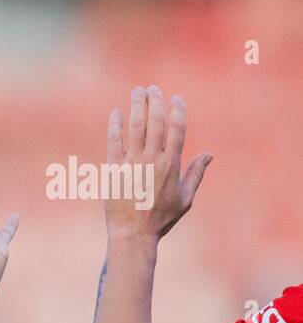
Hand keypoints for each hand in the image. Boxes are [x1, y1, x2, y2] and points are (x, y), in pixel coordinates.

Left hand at [105, 85, 211, 239]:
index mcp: (172, 164)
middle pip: (155, 122)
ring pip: (135, 127)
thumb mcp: (185, 199)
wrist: (133, 234)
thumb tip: (209, 154)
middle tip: (153, 88)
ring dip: (137, 106)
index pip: (177, 129)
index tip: (176, 98)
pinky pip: (114, 142)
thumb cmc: (161, 219)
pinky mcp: (114, 169)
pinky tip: (115, 113)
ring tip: (137, 91)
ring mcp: (132, 163)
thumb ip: (196, 174)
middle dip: (155, 101)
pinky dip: (115, 126)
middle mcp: (152, 160)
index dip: (177, 110)